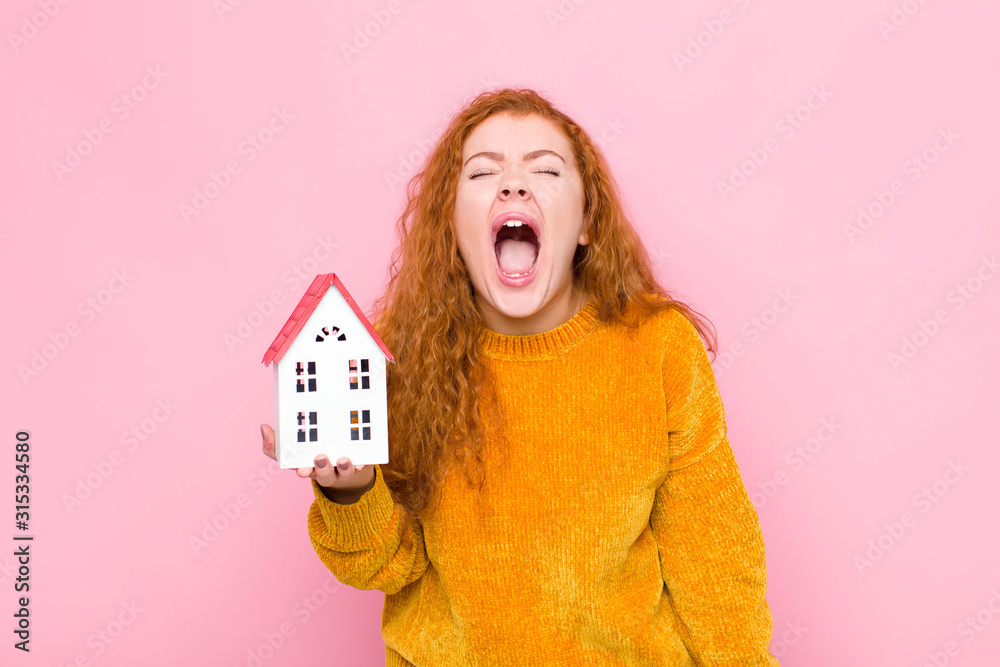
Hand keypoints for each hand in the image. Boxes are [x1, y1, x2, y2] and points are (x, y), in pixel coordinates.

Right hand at [260, 423, 375, 501]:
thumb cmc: (315, 452)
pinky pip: (362, 466)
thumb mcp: (295, 447)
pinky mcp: (360, 465)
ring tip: (344, 459)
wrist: (347, 466)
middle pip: (323, 475)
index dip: (299, 469)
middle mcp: (325, 471)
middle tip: (320, 458)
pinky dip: (363, 464)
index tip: (300, 469)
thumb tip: (264, 428)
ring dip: (344, 467)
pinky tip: (364, 461)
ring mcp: (343, 470)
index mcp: (308, 466)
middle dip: (322, 469)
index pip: (300, 469)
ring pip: (343, 472)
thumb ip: (277, 442)